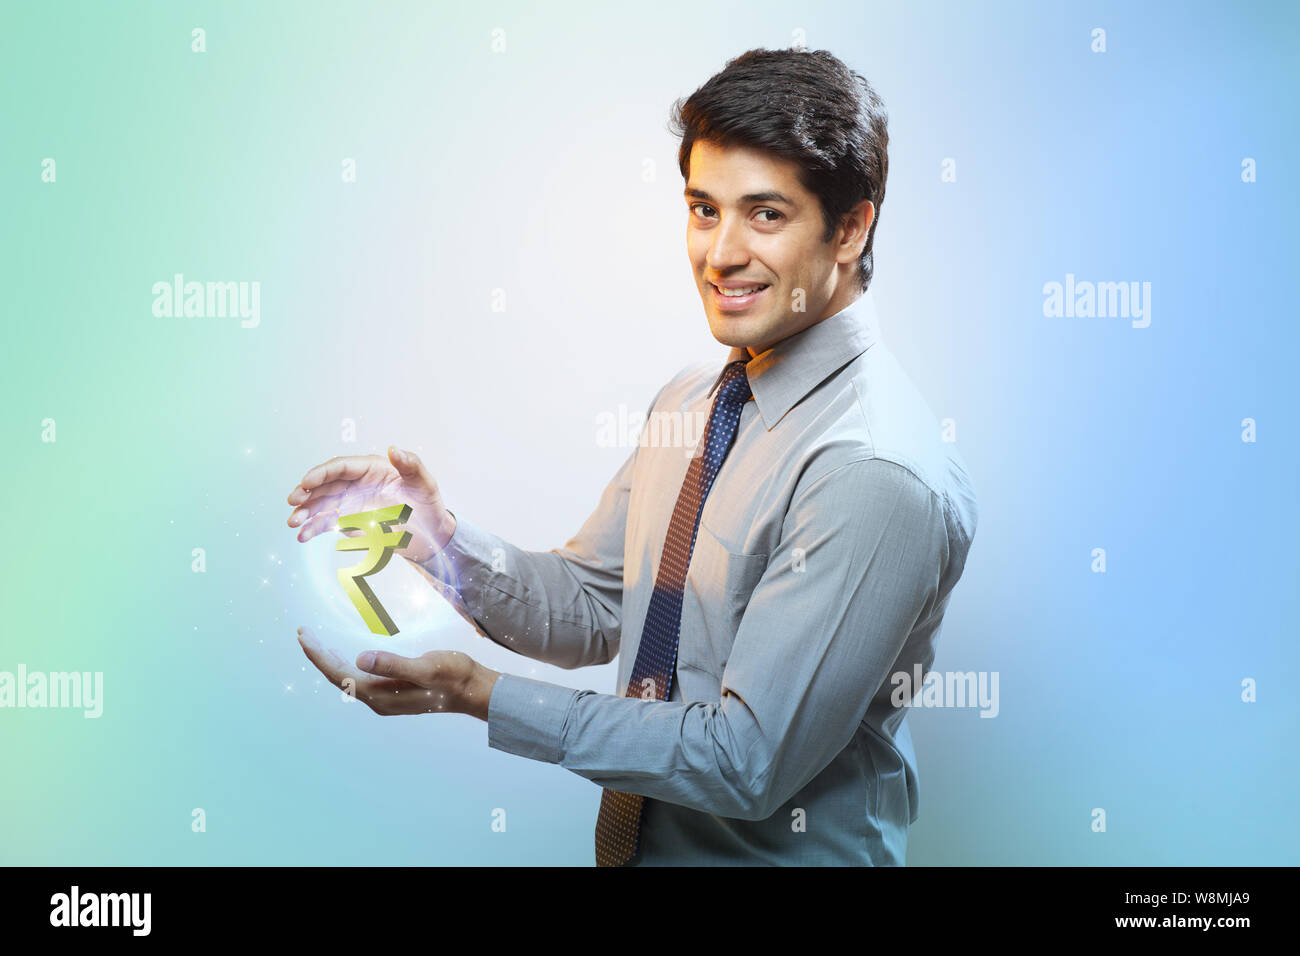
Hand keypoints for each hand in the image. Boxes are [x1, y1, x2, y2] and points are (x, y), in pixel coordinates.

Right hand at [287, 446, 455, 564]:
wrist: (429, 532)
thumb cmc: (427, 502)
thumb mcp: (424, 483)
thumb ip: (411, 465)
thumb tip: (394, 449)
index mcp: (370, 468)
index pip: (340, 467)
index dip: (321, 473)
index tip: (306, 482)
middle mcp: (355, 483)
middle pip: (325, 484)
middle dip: (306, 492)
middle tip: (293, 501)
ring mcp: (350, 502)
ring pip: (321, 504)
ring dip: (305, 512)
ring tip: (293, 523)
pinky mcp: (348, 521)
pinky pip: (326, 523)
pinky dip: (314, 528)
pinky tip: (303, 535)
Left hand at [296, 626, 499, 720]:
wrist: (473, 690)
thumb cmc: (453, 676)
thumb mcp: (425, 667)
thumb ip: (393, 665)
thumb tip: (360, 658)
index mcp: (380, 695)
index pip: (339, 673)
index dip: (319, 655)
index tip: (304, 635)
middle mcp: (377, 700)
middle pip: (338, 676)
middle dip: (318, 655)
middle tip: (303, 632)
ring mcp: (384, 697)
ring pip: (347, 678)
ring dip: (329, 660)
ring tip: (314, 642)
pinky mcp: (392, 691)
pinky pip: (358, 677)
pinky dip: (345, 663)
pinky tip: (344, 655)